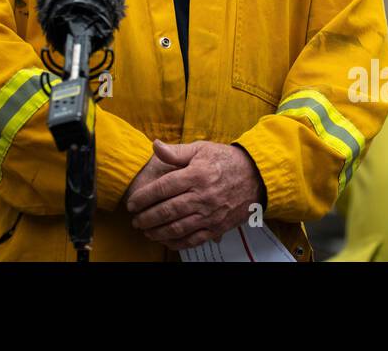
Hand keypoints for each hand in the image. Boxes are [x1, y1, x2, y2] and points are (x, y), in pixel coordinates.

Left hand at [125, 140, 262, 250]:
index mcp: (196, 175)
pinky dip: (176, 242)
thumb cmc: (225, 161)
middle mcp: (202, 196)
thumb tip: (155, 145)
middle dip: (146, 218)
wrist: (256, 177)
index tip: (132, 203)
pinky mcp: (217, 227)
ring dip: (157, 232)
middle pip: (167, 211)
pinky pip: (193, 239)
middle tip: (135, 220)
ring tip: (146, 231)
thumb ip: (176, 151)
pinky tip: (164, 240)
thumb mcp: (201, 149)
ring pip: (178, 228)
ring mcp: (210, 214)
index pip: (163, 188)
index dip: (144, 197)